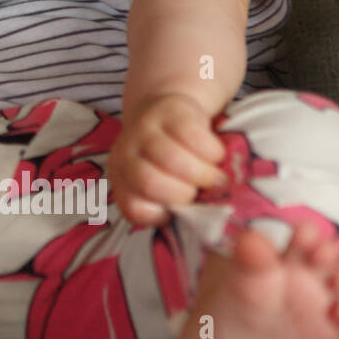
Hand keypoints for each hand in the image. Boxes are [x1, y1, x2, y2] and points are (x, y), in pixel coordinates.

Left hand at [109, 92, 228, 227]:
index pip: (133, 207)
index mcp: (122, 179)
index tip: (178, 212)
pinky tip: (216, 156)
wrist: (168, 112)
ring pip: (172, 158)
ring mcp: (145, 129)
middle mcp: (126, 153)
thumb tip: (199, 228)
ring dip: (203, 174)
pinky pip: (193, 135)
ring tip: (216, 178)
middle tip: (202, 192)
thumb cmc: (171, 163)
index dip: (159, 215)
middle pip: (149, 181)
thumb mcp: (164, 187)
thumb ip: (170, 207)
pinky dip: (212, 151)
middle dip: (183, 193)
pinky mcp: (170, 110)